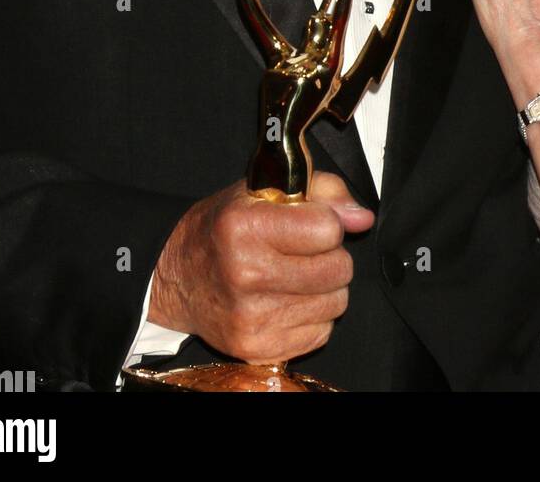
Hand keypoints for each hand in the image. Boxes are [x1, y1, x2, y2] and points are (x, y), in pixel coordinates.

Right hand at [148, 171, 372, 362]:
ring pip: (336, 302)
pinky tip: (286, 300)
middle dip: (329, 255)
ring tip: (294, 275)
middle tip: (303, 250)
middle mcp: (246, 275)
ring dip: (324, 288)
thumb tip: (361, 218)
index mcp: (245, 227)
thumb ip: (323, 192)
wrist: (178, 277)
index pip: (328, 228)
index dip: (325, 222)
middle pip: (338, 269)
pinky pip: (321, 332)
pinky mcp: (258, 350)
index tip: (308, 221)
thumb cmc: (225, 228)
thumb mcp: (265, 189)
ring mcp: (252, 318)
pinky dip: (311, 316)